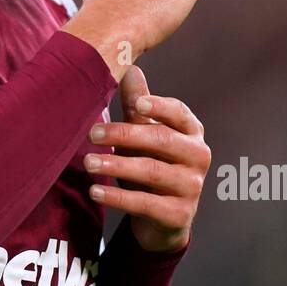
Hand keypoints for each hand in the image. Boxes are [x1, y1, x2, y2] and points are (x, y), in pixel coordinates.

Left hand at [83, 65, 210, 252]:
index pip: (179, 113)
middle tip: (91, 133)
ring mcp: (192, 187)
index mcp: (191, 131)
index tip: (136, 104)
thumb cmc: (152, 164)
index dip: (159, 107)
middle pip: (161, 140)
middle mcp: (198, 156)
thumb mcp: (144, 134)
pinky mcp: (179, 214)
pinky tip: (95, 190)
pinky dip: (117, 198)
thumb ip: (138, 104)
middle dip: (124, 135)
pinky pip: (145, 204)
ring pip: (152, 171)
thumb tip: (130, 67)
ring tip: (88, 162)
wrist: (163, 218)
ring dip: (116, 165)